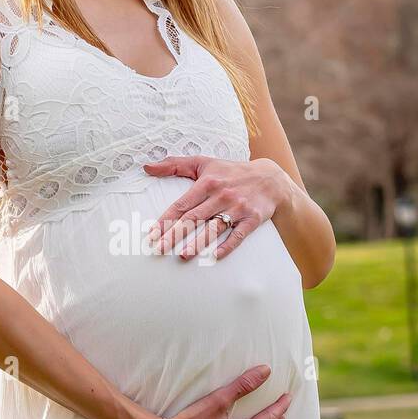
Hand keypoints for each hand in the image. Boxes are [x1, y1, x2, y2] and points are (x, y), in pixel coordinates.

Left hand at [142, 155, 290, 261]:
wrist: (270, 178)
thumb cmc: (231, 171)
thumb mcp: (204, 162)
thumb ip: (174, 165)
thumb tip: (147, 167)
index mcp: (208, 182)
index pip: (182, 204)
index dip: (165, 219)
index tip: (152, 233)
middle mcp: (221, 195)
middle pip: (194, 218)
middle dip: (175, 234)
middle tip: (160, 249)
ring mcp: (238, 208)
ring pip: (215, 227)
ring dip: (199, 242)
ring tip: (183, 255)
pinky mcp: (253, 218)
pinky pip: (239, 235)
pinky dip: (228, 245)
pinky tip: (216, 256)